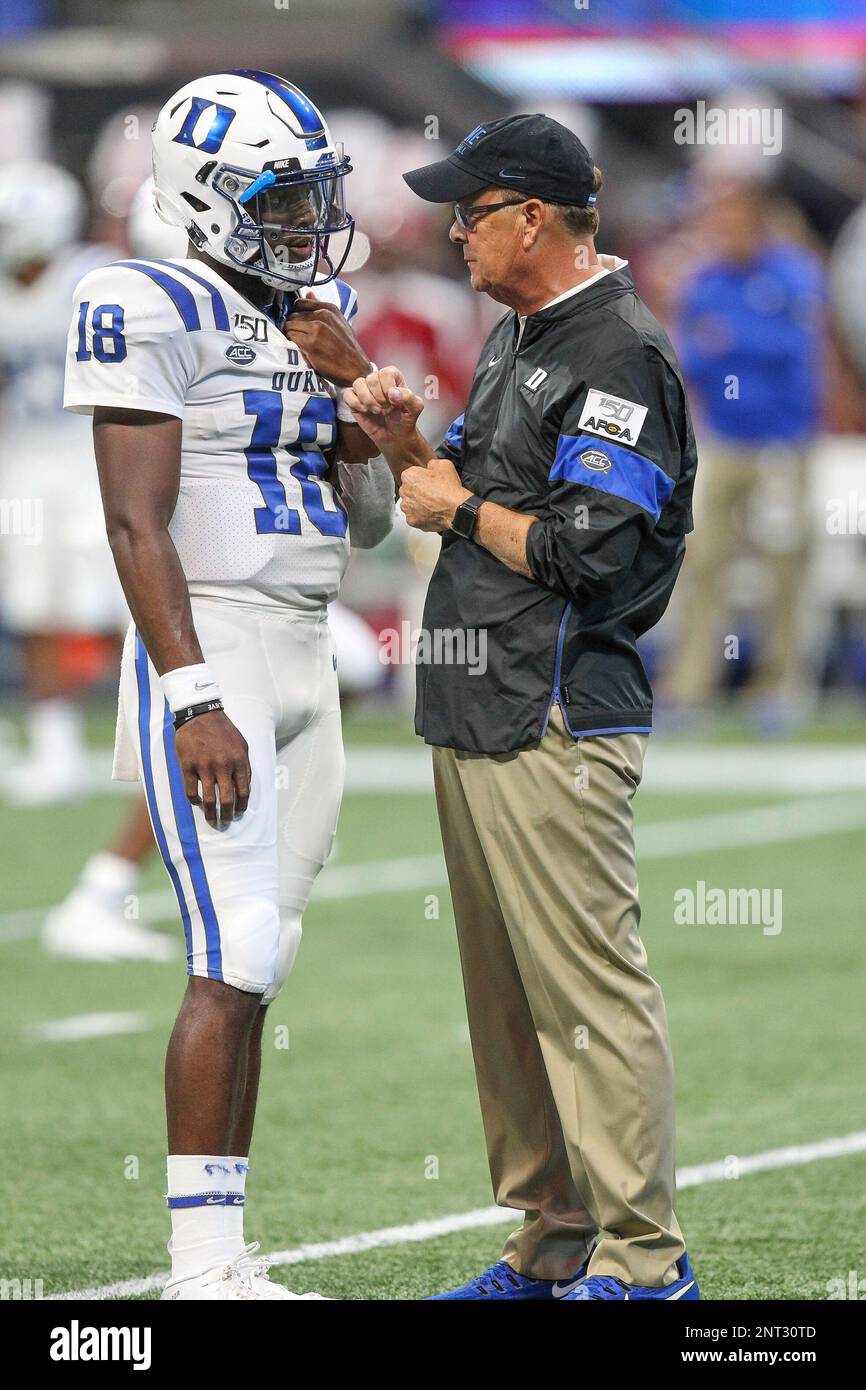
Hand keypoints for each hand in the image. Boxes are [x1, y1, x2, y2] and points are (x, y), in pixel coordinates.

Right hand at [175, 710, 250, 827]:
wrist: (200, 714)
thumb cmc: (223, 730)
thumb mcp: (242, 745)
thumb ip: (245, 766)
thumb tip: (245, 788)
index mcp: (238, 760)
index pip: (243, 791)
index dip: (242, 806)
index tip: (239, 813)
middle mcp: (223, 765)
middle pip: (226, 799)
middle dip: (227, 815)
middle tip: (226, 822)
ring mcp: (204, 766)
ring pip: (208, 799)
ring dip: (211, 813)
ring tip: (212, 820)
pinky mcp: (187, 766)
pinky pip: (191, 791)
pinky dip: (194, 801)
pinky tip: (197, 803)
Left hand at [283, 292, 371, 385]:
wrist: (355, 369)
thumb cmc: (346, 349)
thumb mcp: (338, 323)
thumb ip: (321, 308)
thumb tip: (308, 293)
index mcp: (330, 308)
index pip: (300, 303)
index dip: (296, 314)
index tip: (299, 324)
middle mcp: (323, 315)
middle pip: (293, 315)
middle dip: (293, 325)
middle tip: (300, 337)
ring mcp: (316, 327)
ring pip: (289, 325)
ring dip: (291, 335)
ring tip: (301, 344)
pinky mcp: (310, 342)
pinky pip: (290, 337)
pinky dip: (292, 344)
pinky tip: (302, 350)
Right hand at [342, 366, 423, 451]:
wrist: (395, 437)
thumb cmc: (405, 420)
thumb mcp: (415, 409)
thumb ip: (409, 398)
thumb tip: (392, 392)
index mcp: (393, 377)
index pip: (386, 373)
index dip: (389, 388)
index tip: (394, 402)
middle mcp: (377, 380)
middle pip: (372, 378)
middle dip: (380, 397)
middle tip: (386, 409)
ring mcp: (364, 389)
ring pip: (358, 383)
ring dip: (368, 400)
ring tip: (377, 411)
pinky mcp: (354, 400)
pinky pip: (347, 394)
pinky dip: (355, 403)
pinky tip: (365, 411)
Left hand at [399, 457, 470, 532]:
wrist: (456, 509)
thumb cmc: (449, 489)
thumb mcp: (444, 465)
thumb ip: (433, 463)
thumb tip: (431, 466)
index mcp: (409, 476)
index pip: (411, 475)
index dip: (422, 478)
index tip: (429, 481)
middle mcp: (404, 492)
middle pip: (409, 490)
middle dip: (417, 491)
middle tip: (432, 493)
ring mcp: (407, 508)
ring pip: (410, 505)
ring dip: (418, 504)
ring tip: (432, 504)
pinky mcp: (412, 521)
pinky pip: (415, 518)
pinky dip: (421, 517)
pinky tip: (431, 513)